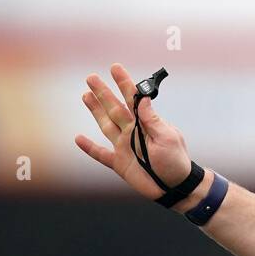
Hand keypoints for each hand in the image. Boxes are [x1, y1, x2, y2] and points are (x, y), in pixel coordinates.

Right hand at [75, 63, 203, 204]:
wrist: (175, 188)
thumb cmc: (176, 162)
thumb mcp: (168, 139)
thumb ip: (153, 120)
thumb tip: (143, 98)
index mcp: (145, 124)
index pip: (132, 100)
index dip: (124, 83)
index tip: (115, 67)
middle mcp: (132, 132)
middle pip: (114, 108)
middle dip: (103, 93)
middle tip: (91, 77)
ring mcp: (124, 147)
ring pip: (105, 125)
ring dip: (95, 111)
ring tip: (85, 95)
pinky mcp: (119, 163)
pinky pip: (100, 154)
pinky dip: (89, 148)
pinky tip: (78, 138)